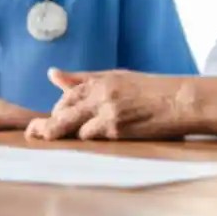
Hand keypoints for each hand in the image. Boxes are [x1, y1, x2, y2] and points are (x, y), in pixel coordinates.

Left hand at [24, 68, 192, 140]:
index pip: (66, 97)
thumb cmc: (150, 89)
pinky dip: (89, 141)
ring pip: (73, 130)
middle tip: (37, 133)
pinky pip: (91, 139)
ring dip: (69, 137)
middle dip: (47, 128)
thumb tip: (52, 73)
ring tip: (65, 142)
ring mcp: (108, 113)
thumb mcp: (115, 77)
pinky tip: (94, 141)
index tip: (55, 119)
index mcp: (99, 81)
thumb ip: (82, 79)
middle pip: (61, 114)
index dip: (57, 111)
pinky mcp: (117, 130)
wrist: (180, 100)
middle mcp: (100, 95)